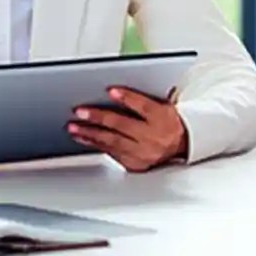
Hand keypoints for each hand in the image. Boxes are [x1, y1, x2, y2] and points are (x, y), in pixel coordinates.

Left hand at [69, 87, 188, 171]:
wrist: (181, 145)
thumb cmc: (167, 121)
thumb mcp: (162, 104)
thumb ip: (141, 99)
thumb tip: (114, 92)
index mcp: (162, 118)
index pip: (145, 107)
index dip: (128, 98)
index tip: (111, 90)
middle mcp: (153, 137)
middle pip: (123, 125)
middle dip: (99, 118)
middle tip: (80, 111)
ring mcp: (143, 153)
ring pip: (113, 142)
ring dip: (90, 133)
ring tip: (74, 127)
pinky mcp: (135, 165)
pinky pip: (112, 154)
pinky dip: (96, 145)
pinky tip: (85, 138)